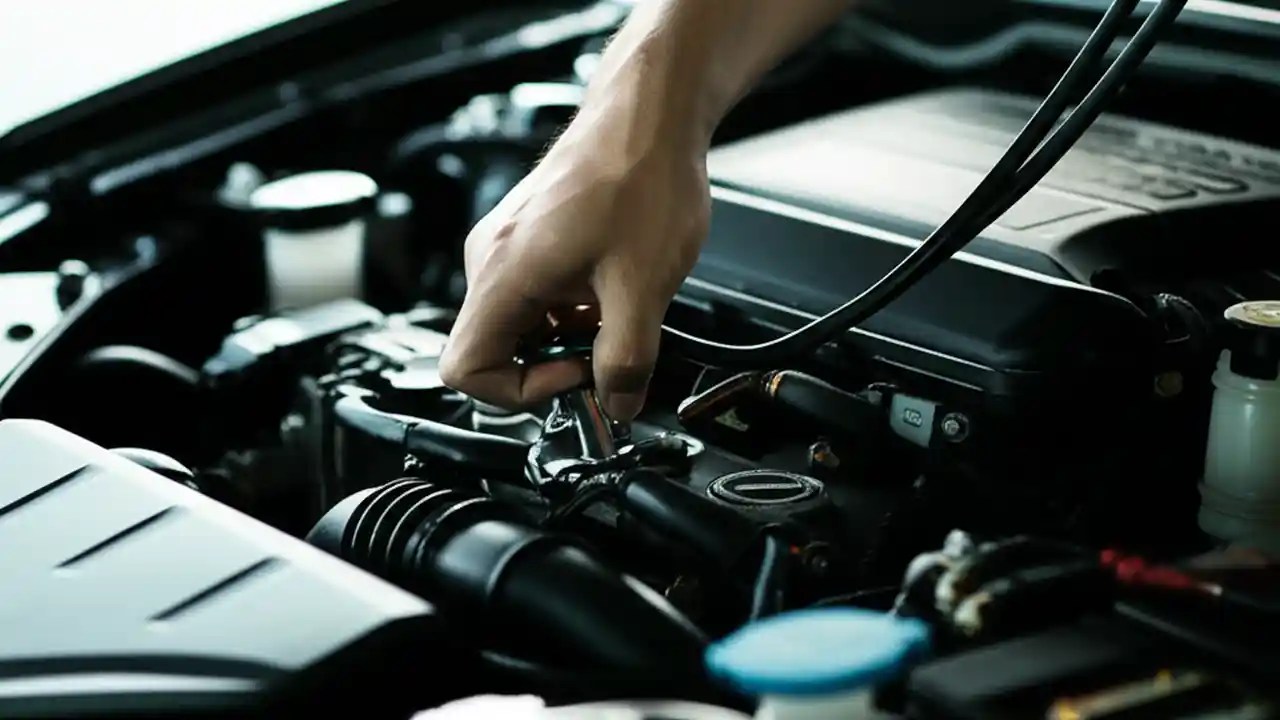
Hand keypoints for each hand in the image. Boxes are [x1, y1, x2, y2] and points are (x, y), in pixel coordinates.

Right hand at [439, 111, 709, 420]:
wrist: (651, 113)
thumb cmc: (639, 176)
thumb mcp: (643, 287)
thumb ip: (627, 360)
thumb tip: (618, 403)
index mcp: (502, 275)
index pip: (465, 371)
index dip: (521, 392)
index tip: (576, 378)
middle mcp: (490, 259)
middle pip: (494, 349)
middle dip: (552, 365)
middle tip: (608, 354)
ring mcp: (507, 244)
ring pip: (520, 322)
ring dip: (567, 337)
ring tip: (620, 312)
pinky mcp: (530, 235)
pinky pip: (535, 294)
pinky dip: (572, 309)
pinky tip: (614, 289)